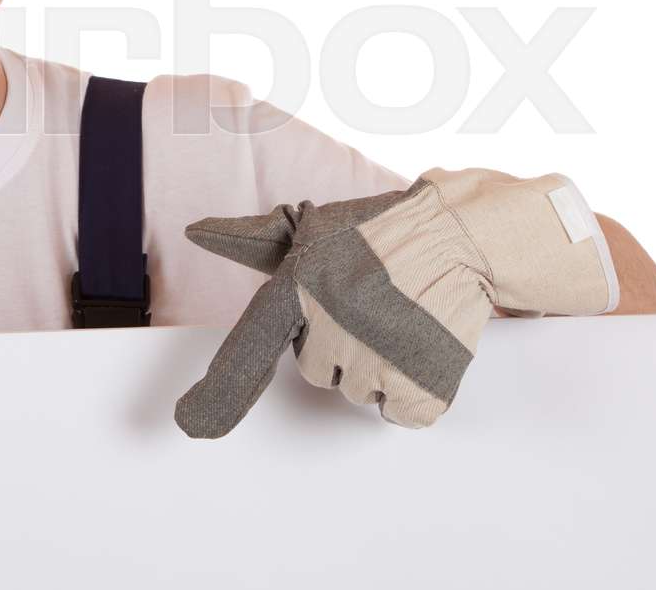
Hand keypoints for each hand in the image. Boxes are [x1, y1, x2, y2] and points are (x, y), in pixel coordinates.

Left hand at [174, 169, 618, 435]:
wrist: (463, 237)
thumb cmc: (382, 232)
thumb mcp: (314, 228)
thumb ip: (253, 239)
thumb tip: (196, 232)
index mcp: (300, 285)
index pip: (251, 348)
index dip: (220, 394)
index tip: (191, 427)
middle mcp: (334, 325)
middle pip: (317, 369)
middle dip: (338, 344)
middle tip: (369, 305)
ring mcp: (379, 359)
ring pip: (357, 391)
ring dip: (376, 365)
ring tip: (400, 318)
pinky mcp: (422, 386)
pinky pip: (399, 413)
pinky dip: (413, 390)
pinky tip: (421, 345)